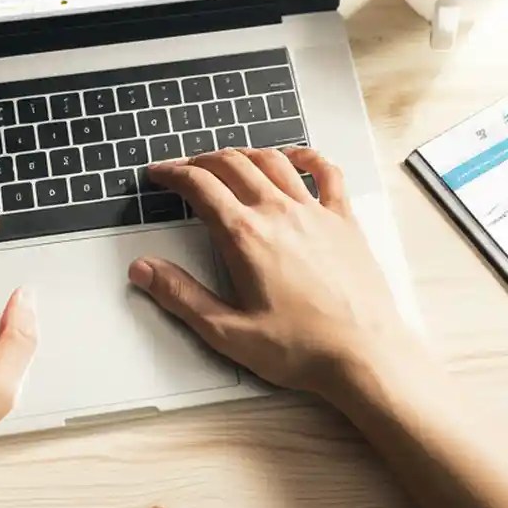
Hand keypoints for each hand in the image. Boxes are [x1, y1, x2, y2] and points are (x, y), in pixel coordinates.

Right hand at [129, 148, 413, 398]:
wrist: (363, 354)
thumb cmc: (301, 348)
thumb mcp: (227, 332)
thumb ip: (181, 296)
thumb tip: (144, 269)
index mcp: (245, 237)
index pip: (199, 186)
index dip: (173, 174)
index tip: (159, 173)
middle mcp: (278, 213)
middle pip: (232, 164)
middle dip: (201, 160)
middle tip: (186, 168)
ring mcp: (314, 212)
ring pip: (273, 161)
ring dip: (244, 153)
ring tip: (228, 159)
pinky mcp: (343, 220)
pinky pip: (325, 172)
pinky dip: (306, 156)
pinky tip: (295, 156)